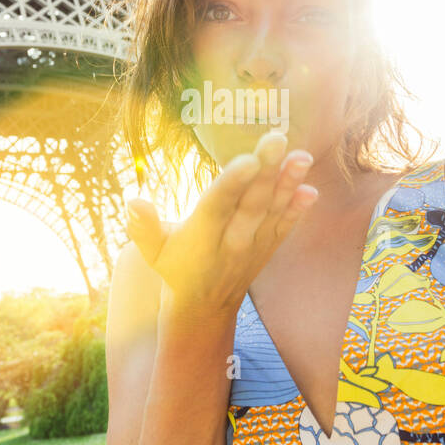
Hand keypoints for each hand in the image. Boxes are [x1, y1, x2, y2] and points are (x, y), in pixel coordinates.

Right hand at [126, 131, 317, 319]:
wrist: (204, 306)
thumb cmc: (174, 266)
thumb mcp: (152, 250)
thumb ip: (143, 226)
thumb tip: (133, 200)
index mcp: (202, 234)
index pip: (218, 205)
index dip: (233, 183)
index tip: (247, 160)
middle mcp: (232, 239)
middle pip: (251, 202)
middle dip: (266, 171)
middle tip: (277, 139)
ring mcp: (255, 244)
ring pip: (273, 210)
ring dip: (289, 183)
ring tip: (302, 157)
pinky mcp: (269, 246)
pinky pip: (286, 227)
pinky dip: (298, 210)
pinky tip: (311, 191)